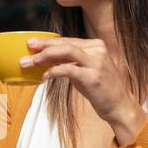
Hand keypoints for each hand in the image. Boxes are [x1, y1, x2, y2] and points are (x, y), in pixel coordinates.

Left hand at [19, 36, 147, 142]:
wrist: (119, 106)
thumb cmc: (101, 90)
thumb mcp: (86, 71)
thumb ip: (71, 62)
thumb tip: (47, 58)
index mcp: (96, 46)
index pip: (68, 40)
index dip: (48, 41)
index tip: (33, 43)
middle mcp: (98, 50)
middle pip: (65, 43)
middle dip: (43, 45)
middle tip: (27, 48)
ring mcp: (96, 63)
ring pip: (66, 51)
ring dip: (45, 56)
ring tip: (31, 62)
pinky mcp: (93, 77)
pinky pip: (68, 69)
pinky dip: (54, 71)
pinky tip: (45, 76)